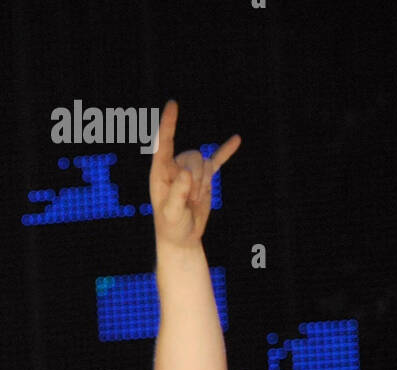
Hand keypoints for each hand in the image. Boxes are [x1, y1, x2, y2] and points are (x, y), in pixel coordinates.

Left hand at [149, 100, 239, 249]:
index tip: (172, 104)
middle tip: (189, 201)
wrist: (182, 238)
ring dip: (204, 183)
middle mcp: (173, 167)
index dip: (168, 125)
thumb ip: (177, 195)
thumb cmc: (172, 227)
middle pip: (193, 157)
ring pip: (204, 161)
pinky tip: (237, 140)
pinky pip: (216, 160)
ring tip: (195, 199)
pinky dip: (225, 152)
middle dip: (196, 180)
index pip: (163, 145)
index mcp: (160, 173)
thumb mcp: (172, 214)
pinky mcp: (203, 177)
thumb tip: (186, 173)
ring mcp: (189, 170)